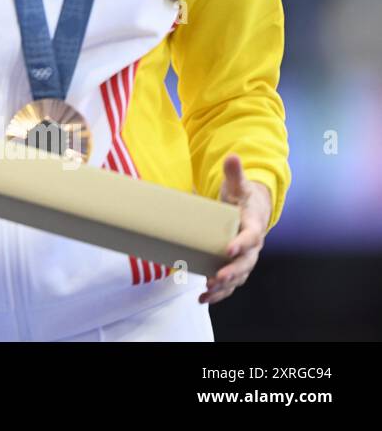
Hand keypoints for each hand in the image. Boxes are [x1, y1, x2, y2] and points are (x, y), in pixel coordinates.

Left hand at [201, 154, 271, 304]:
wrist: (251, 210)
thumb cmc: (242, 198)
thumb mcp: (238, 184)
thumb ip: (235, 173)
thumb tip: (232, 156)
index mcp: (253, 225)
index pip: (251, 237)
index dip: (242, 243)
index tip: (229, 248)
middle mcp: (252, 246)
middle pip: (245, 263)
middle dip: (231, 271)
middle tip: (216, 276)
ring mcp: (244, 259)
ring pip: (238, 277)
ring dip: (224, 286)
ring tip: (207, 291)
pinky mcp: (235, 266)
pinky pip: (229, 284)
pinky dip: (218, 293)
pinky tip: (203, 299)